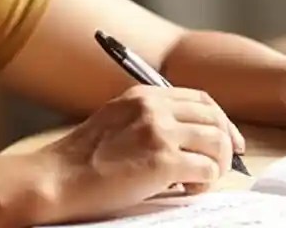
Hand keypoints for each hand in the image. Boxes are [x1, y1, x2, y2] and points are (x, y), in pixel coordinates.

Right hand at [38, 85, 245, 219]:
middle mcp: (154, 108)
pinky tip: (186, 190)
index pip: (201, 99)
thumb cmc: (82, 160)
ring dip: (215, 166)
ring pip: (217, 143)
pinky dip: (204, 183)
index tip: (228, 140)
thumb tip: (189, 137)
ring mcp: (159, 133)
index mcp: (144, 95)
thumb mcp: (116, 121)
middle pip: (214, 119)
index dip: (221, 120)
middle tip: (221, 166)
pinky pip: (206, 170)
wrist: (56, 179)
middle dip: (225, 144)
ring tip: (196, 182)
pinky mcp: (162, 162)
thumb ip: (149, 119)